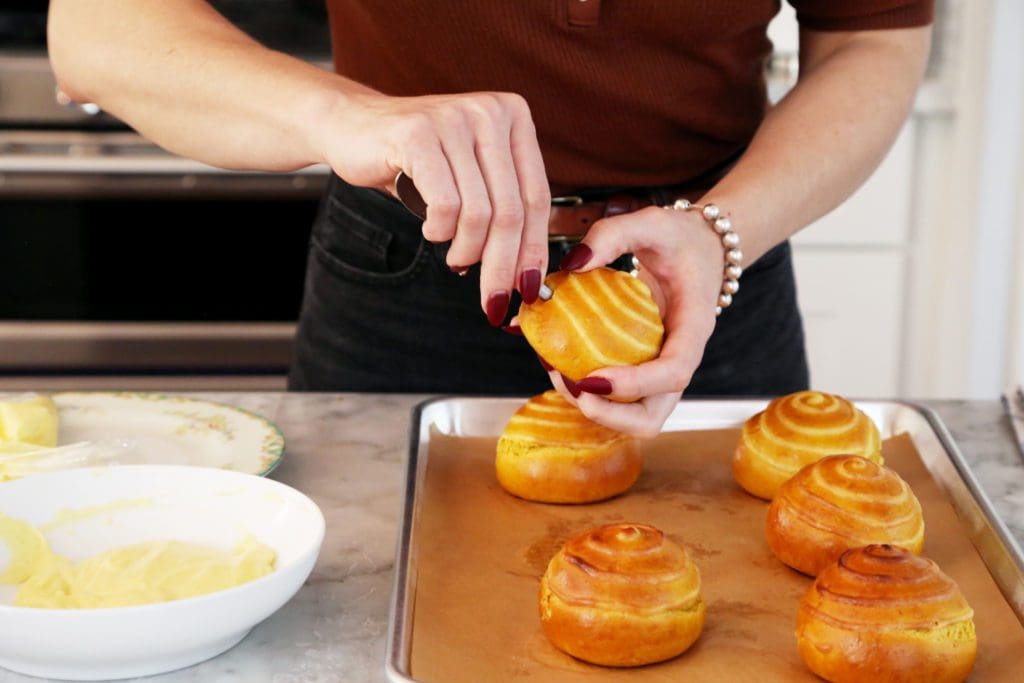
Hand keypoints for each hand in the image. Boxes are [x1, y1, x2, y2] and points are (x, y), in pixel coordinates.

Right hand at [318, 91, 550, 323]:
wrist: (350, 124)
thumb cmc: (415, 159)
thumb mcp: (469, 176)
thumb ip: (501, 207)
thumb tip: (525, 275)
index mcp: (513, 116)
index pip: (536, 196)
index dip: (534, 248)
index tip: (527, 288)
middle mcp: (490, 111)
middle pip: (510, 209)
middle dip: (502, 264)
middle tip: (493, 298)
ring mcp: (454, 119)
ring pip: (479, 213)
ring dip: (466, 250)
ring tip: (455, 258)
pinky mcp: (418, 134)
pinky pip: (445, 205)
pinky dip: (440, 230)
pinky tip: (432, 230)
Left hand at [543, 206, 724, 436]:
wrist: (700, 250)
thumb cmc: (679, 239)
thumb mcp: (651, 222)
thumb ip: (611, 235)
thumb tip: (571, 265)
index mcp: (694, 326)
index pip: (674, 372)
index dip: (634, 385)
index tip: (592, 378)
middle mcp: (680, 358)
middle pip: (652, 416)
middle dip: (608, 415)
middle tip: (570, 385)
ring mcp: (660, 371)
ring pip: (633, 416)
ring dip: (593, 407)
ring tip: (557, 373)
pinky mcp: (642, 370)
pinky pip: (618, 399)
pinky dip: (587, 391)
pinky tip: (557, 363)